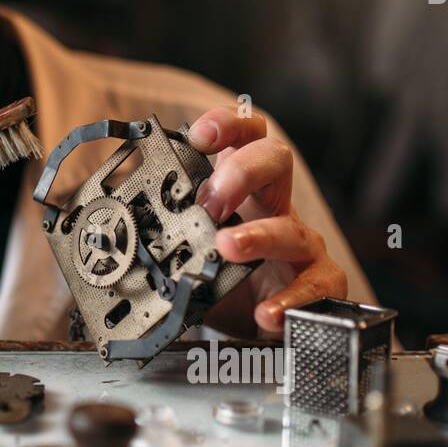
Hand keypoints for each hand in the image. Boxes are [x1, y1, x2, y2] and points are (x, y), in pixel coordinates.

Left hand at [187, 106, 346, 332]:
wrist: (256, 321)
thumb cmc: (227, 273)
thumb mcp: (194, 244)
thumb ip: (173, 230)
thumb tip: (128, 224)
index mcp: (244, 189)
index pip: (246, 136)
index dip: (227, 125)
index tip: (199, 136)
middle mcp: (276, 208)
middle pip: (276, 160)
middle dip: (242, 171)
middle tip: (210, 202)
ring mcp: (301, 244)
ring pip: (292, 228)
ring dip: (259, 236)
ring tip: (227, 247)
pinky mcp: (319, 282)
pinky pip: (317, 284)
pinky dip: (292, 299)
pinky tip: (267, 312)